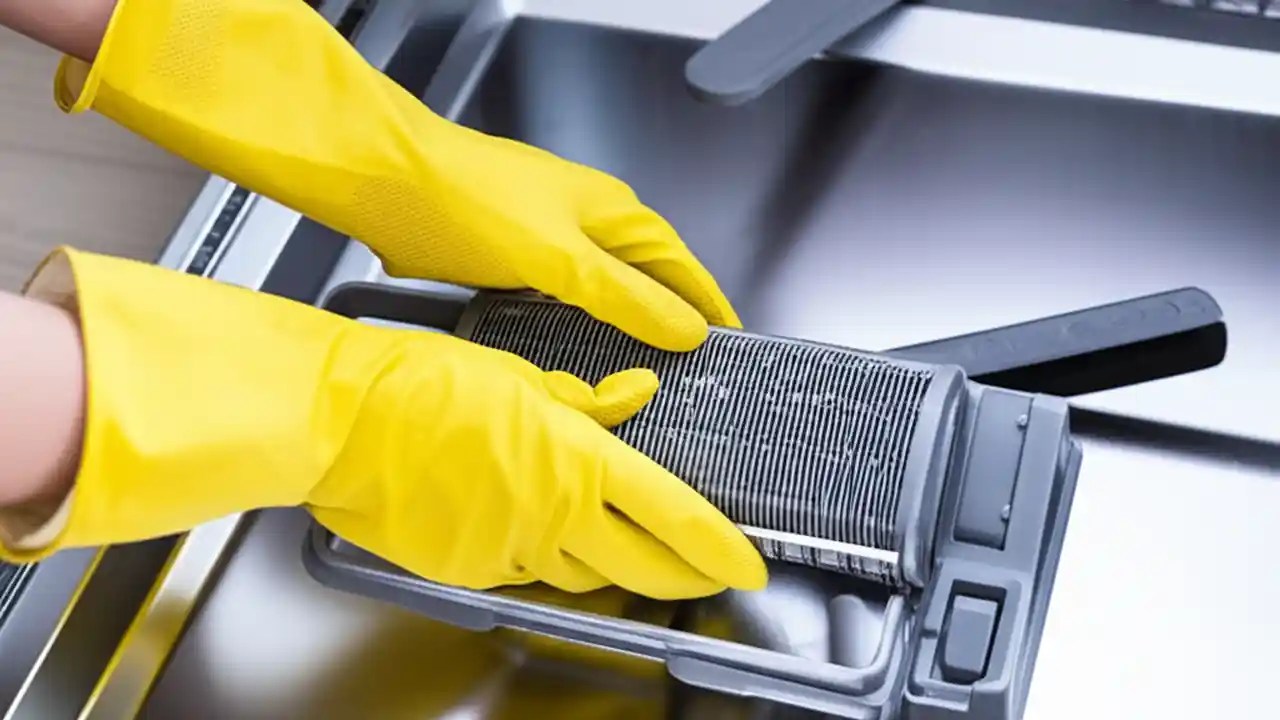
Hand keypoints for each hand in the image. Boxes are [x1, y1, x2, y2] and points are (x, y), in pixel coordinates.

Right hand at [0, 248, 766, 599]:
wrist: (335, 421)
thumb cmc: (416, 381)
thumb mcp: (516, 373)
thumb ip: (585, 400)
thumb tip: (635, 397)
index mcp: (574, 456)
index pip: (672, 513)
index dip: (718, 548)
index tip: (748, 565)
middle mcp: (551, 512)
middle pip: (640, 565)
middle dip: (683, 576)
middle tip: (706, 576)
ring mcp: (508, 550)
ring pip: (583, 573)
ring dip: (612, 563)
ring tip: (626, 546)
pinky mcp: (469, 570)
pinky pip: (527, 572)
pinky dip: (547, 557)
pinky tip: (539, 532)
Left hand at [49, 0, 736, 351]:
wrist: (389, 183)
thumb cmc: (470, 206)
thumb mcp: (561, 260)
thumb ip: (627, 297)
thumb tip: (688, 329)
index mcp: (614, 211)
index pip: (683, 265)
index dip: (709, 304)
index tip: (734, 338)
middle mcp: (589, 217)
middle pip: (652, 272)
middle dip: (678, 312)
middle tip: (698, 362)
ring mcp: (551, 230)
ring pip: (611, 281)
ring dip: (633, 316)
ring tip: (651, 360)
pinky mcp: (515, 249)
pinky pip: (571, 288)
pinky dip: (589, 315)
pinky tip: (582, 340)